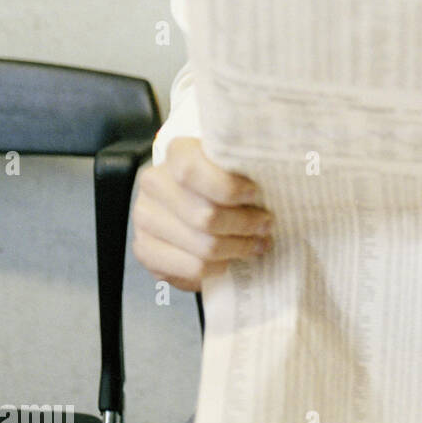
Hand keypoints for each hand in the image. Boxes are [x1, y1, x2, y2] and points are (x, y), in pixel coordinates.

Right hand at [132, 137, 273, 291]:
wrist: (190, 193)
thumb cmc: (218, 175)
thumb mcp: (230, 159)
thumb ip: (243, 164)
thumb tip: (277, 179)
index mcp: (175, 153)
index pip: (191, 170)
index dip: (227, 187)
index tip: (255, 193)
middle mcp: (154, 184)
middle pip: (204, 216)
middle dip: (243, 225)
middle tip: (266, 226)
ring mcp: (145, 219)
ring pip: (201, 247)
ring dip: (237, 249)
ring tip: (256, 244)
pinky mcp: (146, 251)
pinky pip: (190, 269)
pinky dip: (217, 267)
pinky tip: (230, 259)